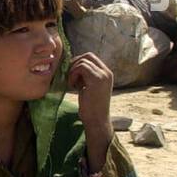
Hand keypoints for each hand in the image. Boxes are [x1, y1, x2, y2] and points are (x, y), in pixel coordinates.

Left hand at [68, 52, 113, 171]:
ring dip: (73, 71)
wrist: (96, 120)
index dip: (78, 62)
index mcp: (106, 73)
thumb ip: (84, 76)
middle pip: (88, 55)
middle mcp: (107, 72)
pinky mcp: (97, 80)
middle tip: (70, 77)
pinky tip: (73, 86)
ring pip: (83, 61)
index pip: (91, 57)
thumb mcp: (87, 87)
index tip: (71, 74)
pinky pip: (81, 67)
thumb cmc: (90, 107)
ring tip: (72, 84)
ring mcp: (103, 75)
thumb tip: (71, 65)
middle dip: (75, 64)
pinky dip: (73, 75)